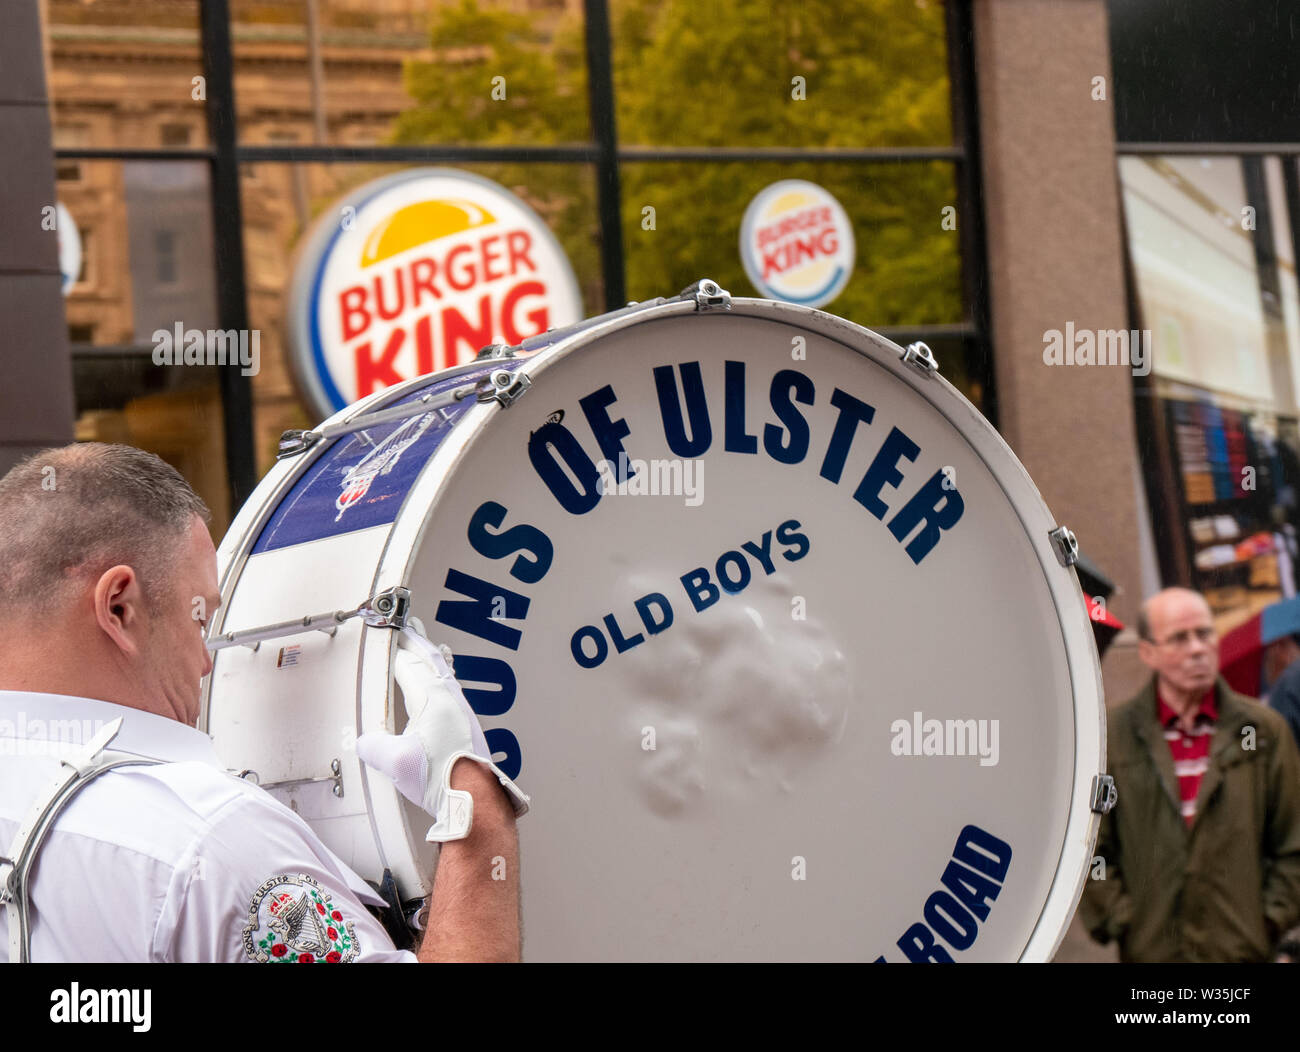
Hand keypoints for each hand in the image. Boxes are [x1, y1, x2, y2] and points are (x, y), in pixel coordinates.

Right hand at [356, 620, 528, 841]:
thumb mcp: (395, 762)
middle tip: (408, 628)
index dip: (395, 650)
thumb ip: (375, 746)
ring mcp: (462, 712)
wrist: (475, 798)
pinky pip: (451, 689)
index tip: (385, 637)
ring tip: (426, 648)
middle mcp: (452, 700)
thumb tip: (366, 742)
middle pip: (431, 662)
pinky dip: (442, 677)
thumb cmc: (442, 779)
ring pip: (444, 674)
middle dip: (417, 643)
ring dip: (431, 658)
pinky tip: (442, 686)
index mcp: (433, 700)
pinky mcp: (467, 726)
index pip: (409, 664)